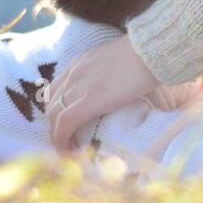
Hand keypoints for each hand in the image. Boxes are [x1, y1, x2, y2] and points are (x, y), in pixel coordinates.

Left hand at [45, 36, 159, 150]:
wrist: (152, 52)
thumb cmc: (145, 56)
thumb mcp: (117, 63)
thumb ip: (110, 76)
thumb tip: (117, 93)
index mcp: (81, 62)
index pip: (56, 89)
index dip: (56, 110)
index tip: (64, 125)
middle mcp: (74, 73)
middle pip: (51, 104)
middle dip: (53, 126)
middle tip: (64, 142)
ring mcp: (79, 85)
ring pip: (54, 115)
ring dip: (56, 135)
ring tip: (66, 150)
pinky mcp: (90, 100)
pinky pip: (65, 122)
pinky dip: (61, 139)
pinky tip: (67, 150)